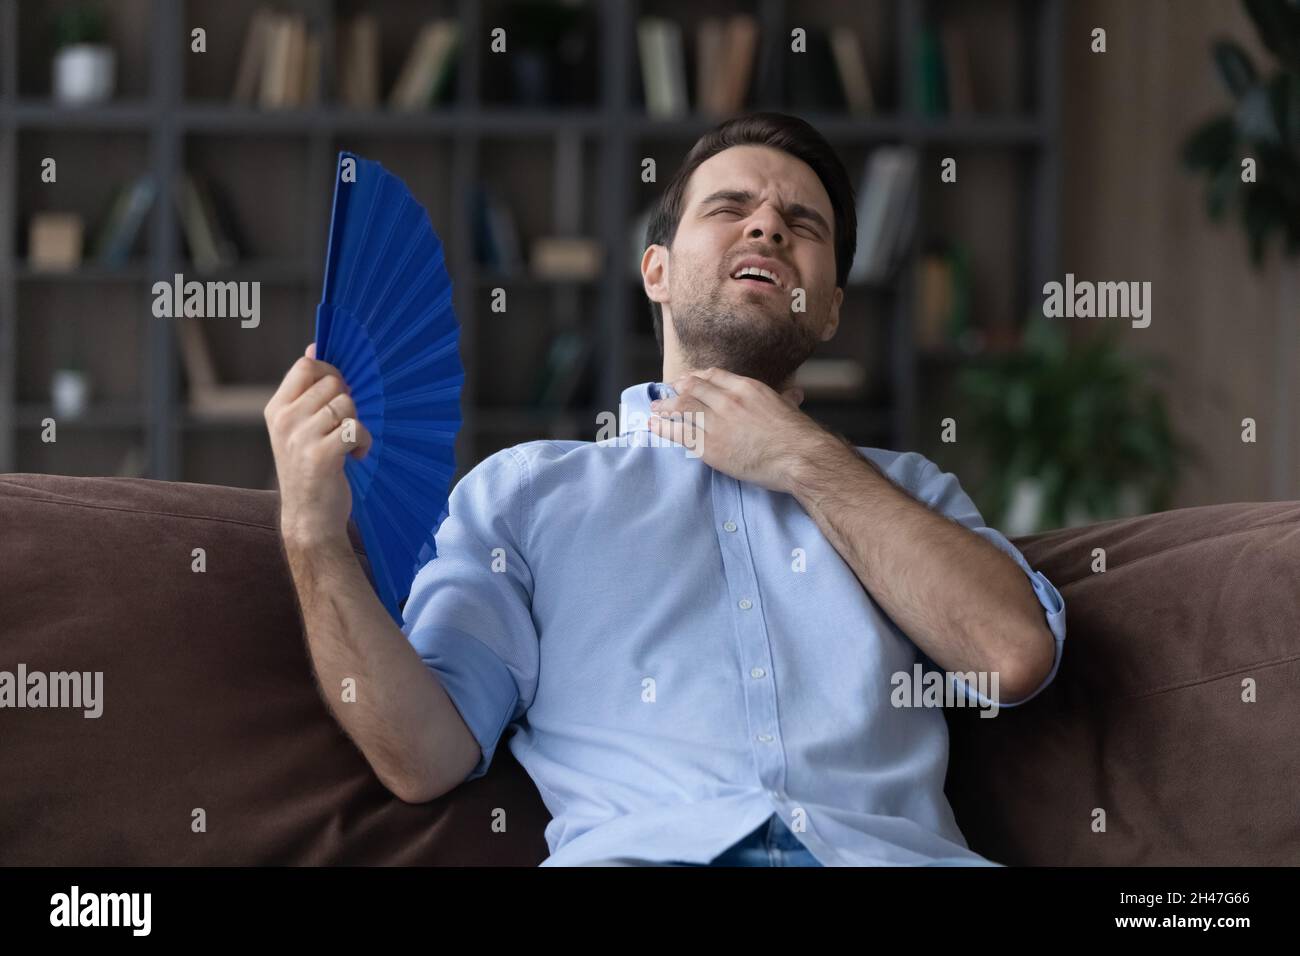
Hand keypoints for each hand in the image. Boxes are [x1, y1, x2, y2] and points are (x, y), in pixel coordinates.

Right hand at [264, 342, 372, 545]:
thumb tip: (313, 347)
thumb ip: (306, 391)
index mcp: (277, 409)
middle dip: (348, 402)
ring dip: (357, 425)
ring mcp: (300, 437)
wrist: (308, 517)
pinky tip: (355, 457)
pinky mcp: (321, 456)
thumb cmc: (309, 469)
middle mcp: (284, 420)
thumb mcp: (299, 428)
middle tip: (343, 427)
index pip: (305, 366)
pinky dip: (363, 442)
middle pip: (333, 383)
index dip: (330, 372)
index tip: (337, 394)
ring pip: (346, 404)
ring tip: (348, 445)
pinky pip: (355, 428)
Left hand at [647, 367, 833, 493]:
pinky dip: (662, 428)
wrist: (799, 456)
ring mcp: (716, 423)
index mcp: (747, 387)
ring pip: (681, 407)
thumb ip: (782, 399)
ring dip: (664, 407)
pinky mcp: (709, 446)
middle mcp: (727, 400)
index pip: (713, 375)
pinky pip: (679, 433)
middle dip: (676, 389)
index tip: (688, 380)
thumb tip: (794, 395)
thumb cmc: (798, 436)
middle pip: (692, 388)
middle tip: (666, 393)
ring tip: (654, 409)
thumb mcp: (788, 407)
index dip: (696, 377)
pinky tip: (653, 425)